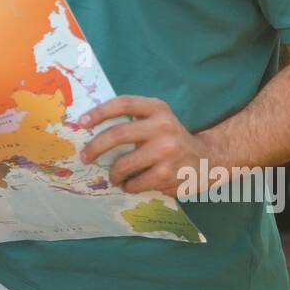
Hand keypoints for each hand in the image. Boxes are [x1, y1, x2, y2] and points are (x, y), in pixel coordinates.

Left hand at [77, 95, 207, 194]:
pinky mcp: (167, 174)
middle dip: (95, 147)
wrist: (207, 158)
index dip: (99, 112)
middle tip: (85, 157)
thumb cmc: (171, 138)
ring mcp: (166, 151)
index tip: (81, 122)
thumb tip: (91, 127)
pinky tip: (131, 184)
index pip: (123, 104)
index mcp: (157, 108)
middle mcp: (162, 126)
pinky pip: (136, 182)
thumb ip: (134, 119)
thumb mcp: (158, 119)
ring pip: (124, 164)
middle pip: (118, 134)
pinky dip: (129, 186)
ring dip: (113, 173)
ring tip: (113, 176)